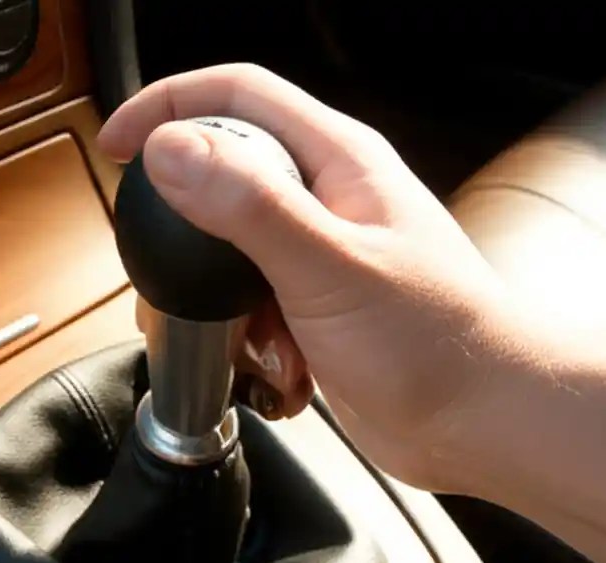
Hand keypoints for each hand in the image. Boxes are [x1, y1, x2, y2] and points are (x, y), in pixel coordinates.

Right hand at [100, 64, 531, 489]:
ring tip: (246, 336)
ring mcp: (320, 253)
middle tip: (165, 264)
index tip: (120, 144)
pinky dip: (247, 338)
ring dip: (218, 299)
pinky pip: (249, 303)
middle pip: (224, 172)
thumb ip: (250, 205)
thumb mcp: (331, 267)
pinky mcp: (314, 306)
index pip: (238, 95)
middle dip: (185, 224)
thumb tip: (173, 150)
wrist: (485, 423)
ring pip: (228, 248)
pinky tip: (281, 367)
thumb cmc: (439, 345)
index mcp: (340, 161)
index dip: (170, 105)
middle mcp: (328, 197)